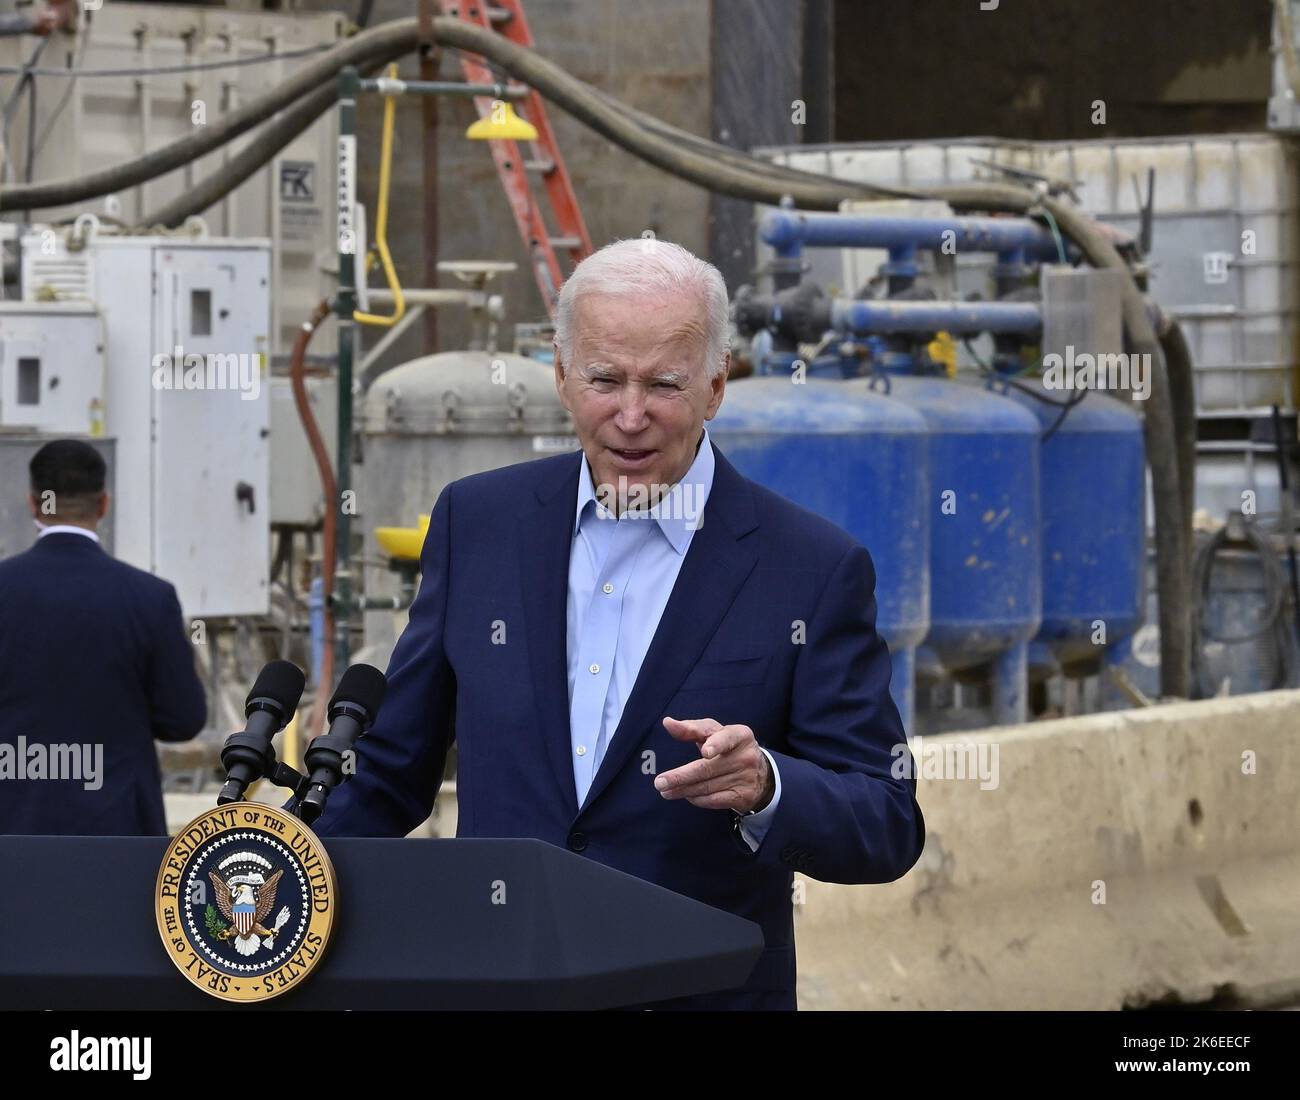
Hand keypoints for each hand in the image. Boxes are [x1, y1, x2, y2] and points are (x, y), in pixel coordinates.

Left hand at [654, 717, 773, 812]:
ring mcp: (746, 778)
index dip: (716, 744)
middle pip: (708, 768)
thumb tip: (667, 722)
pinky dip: (698, 799)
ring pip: (708, 786)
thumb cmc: (728, 747)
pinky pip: (715, 800)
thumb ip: (691, 728)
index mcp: (740, 735)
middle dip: (681, 776)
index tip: (705, 751)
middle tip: (660, 782)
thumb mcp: (715, 733)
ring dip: (683, 790)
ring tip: (665, 791)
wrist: (761, 773)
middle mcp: (746, 756)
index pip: (726, 739)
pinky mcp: (743, 796)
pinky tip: (686, 796)